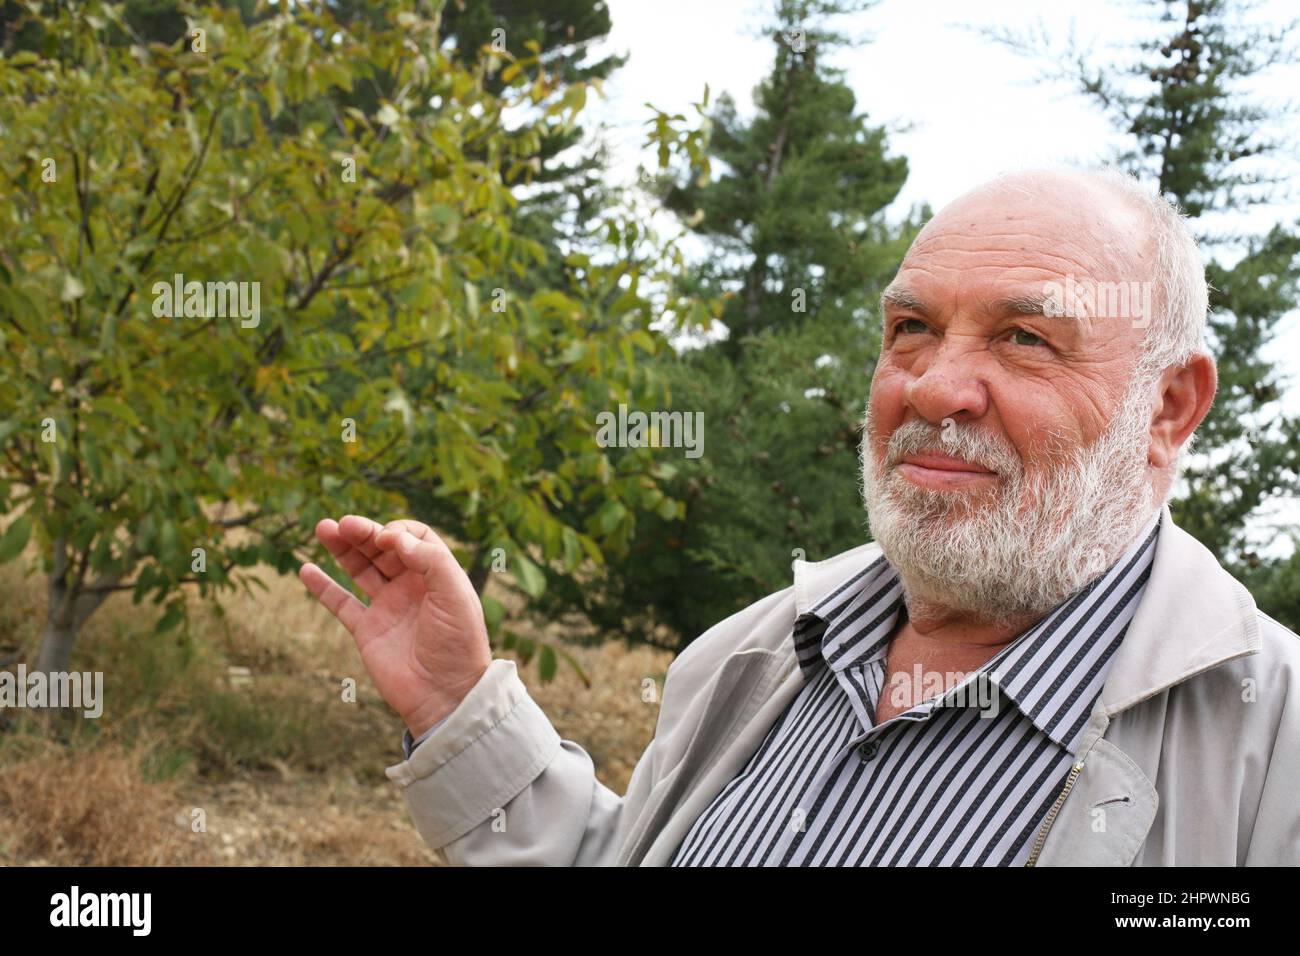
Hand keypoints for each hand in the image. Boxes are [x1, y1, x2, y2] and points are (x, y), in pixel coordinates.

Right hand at [299, 515, 491, 738]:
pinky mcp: (367, 631)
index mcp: (436, 575)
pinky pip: (341, 603)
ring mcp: (388, 607)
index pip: (413, 537)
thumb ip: (431, 561)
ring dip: (343, 548)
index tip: (386, 539)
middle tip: (343, 524)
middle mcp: (411, 587)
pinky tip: (306, 569)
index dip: (398, 530)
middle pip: (383, 548)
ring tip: (323, 528)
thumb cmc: (459, 645)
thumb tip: (392, 536)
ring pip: (361, 569)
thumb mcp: (456, 596)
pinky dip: (323, 587)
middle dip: (363, 532)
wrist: (445, 696)